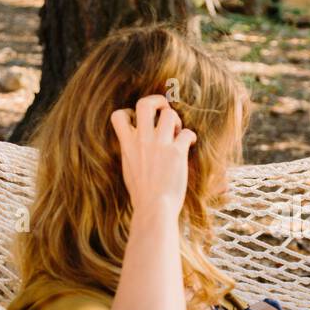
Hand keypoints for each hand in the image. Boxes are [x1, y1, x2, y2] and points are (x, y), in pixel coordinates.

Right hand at [110, 94, 194, 217]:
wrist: (154, 208)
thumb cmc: (142, 194)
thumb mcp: (129, 169)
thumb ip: (132, 152)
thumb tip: (136, 144)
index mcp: (127, 145)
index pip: (118, 115)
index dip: (129, 112)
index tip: (138, 122)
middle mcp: (142, 140)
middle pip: (144, 104)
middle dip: (157, 101)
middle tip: (164, 111)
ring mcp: (160, 144)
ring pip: (169, 114)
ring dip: (176, 120)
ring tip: (177, 132)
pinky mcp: (177, 152)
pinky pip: (187, 133)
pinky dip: (190, 137)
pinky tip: (190, 144)